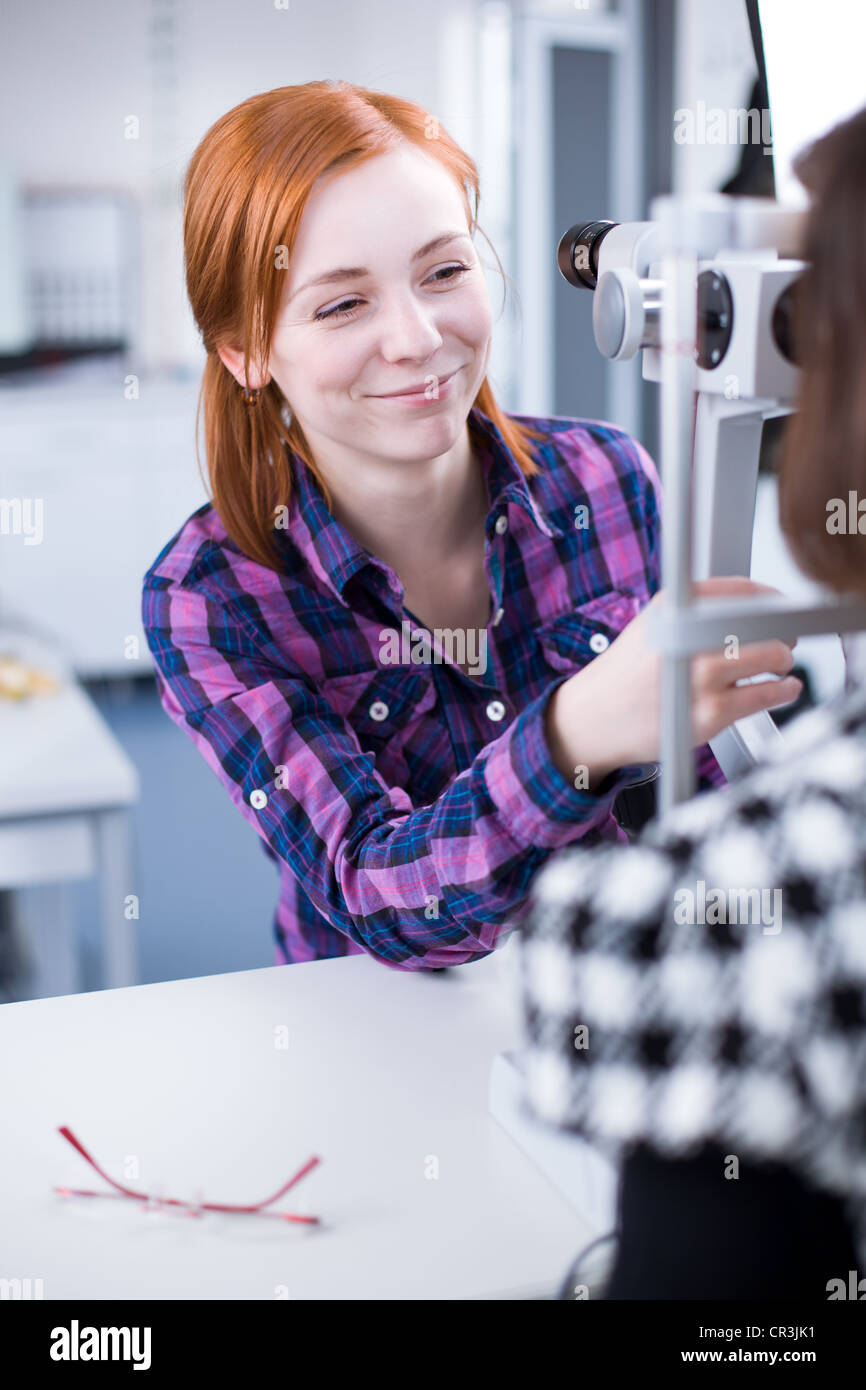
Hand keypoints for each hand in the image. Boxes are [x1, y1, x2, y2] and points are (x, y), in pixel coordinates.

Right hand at [548, 576, 802, 785]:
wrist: (592, 719)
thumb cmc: (627, 676)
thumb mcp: (652, 625)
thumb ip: (695, 611)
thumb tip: (756, 606)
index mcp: (671, 608)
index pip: (740, 589)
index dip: (770, 598)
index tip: (780, 606)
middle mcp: (684, 638)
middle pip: (763, 621)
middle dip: (781, 630)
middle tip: (784, 638)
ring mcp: (698, 678)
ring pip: (771, 655)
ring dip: (783, 659)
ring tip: (780, 662)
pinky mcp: (709, 714)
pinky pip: (765, 695)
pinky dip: (784, 690)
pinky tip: (785, 687)